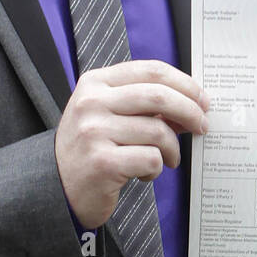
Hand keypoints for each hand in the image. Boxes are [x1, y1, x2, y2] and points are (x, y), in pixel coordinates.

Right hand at [55, 60, 208, 227]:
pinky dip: (157, 168)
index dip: (184, 83)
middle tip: (202, 125)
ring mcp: (94, 132)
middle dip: (190, 110)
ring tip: (169, 158)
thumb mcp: (107, 113)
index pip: (151, 70)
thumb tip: (191, 103)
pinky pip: (151, 159)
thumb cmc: (90, 147)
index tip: (202, 99)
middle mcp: (92, 103)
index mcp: (95, 83)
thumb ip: (142, 102)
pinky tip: (145, 173)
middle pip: (159, 96)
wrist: (55, 186)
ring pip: (158, 131)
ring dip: (173, 148)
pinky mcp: (102, 163)